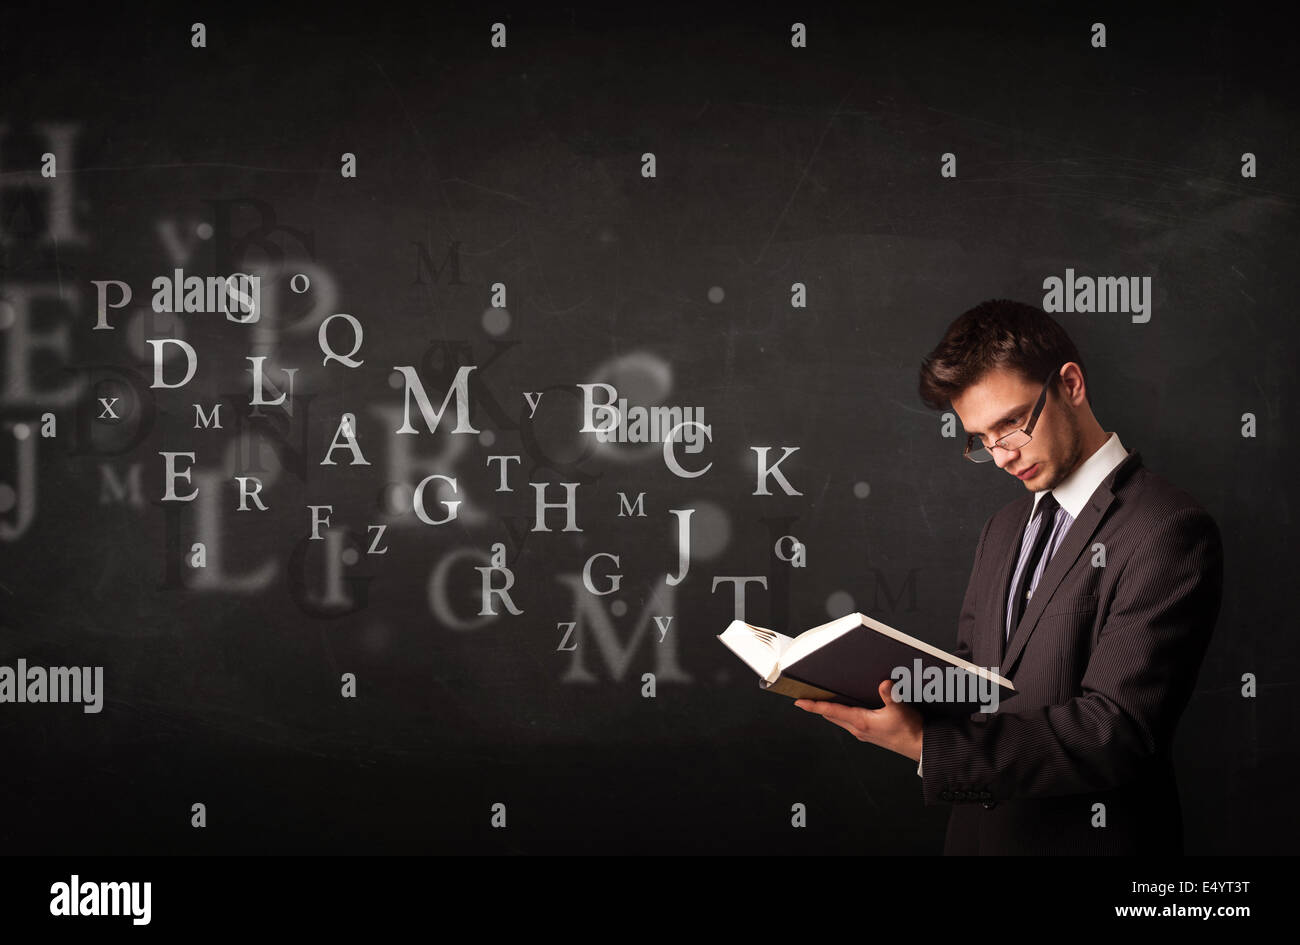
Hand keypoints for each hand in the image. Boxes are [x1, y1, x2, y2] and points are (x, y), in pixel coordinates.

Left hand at [795, 679, 923, 761]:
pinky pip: (849, 723)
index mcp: (861, 722)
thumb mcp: (900, 709)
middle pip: (831, 715)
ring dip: (830, 710)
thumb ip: (890, 695)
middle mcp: (858, 729)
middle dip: (818, 706)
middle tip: (807, 696)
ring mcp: (863, 733)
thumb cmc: (910, 731)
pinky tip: (847, 707)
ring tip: (822, 699)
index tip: (799, 702)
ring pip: (840, 720)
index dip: (814, 706)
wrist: (919, 747)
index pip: (831, 711)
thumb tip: (883, 683)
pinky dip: (842, 714)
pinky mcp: (870, 734)